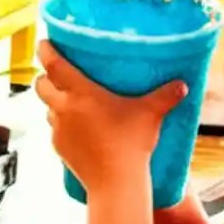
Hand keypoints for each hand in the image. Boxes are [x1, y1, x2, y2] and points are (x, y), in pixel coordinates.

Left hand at [34, 40, 186, 192]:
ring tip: (69, 100)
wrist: (115, 181)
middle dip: (45, 76)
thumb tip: (182, 84)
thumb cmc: (131, 143)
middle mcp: (63, 108)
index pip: (53, 65)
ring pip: (46, 108)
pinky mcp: (59, 147)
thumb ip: (166, 96)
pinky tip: (77, 127)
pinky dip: (61, 124)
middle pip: (41, 85)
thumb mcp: (151, 114)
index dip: (46, 51)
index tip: (44, 42)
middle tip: (56, 72)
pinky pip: (55, 129)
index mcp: (80, 93)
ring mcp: (58, 129)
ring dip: (53, 101)